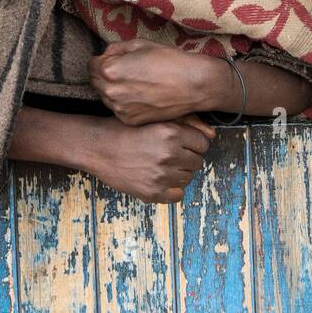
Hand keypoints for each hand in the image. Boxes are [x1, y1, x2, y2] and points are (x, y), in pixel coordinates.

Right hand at [86, 113, 215, 202]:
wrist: (98, 147)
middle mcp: (168, 154)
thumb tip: (213, 134)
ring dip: (179, 172)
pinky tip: (158, 178)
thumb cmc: (127, 129)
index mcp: (171, 133)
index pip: (203, 144)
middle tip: (168, 153)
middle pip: (197, 162)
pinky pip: (178, 195)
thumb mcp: (156, 118)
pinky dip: (172, 189)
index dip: (193, 143)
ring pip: (188, 178)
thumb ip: (188, 122)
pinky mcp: (152, 193)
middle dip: (187, 157)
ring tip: (160, 164)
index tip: (181, 142)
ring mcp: (161, 176)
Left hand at [88, 39, 215, 125]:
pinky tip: (141, 95)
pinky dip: (125, 102)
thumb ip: (115, 48)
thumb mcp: (140, 44)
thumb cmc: (168, 60)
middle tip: (126, 70)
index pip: (91, 65)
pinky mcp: (130, 120)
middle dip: (105, 75)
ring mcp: (120, 109)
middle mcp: (111, 92)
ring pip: (106, 96)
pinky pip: (118, 109)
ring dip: (114, 89)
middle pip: (96, 81)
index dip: (102, 60)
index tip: (114, 59)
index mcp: (111, 70)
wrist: (192, 85)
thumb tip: (105, 55)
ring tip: (136, 83)